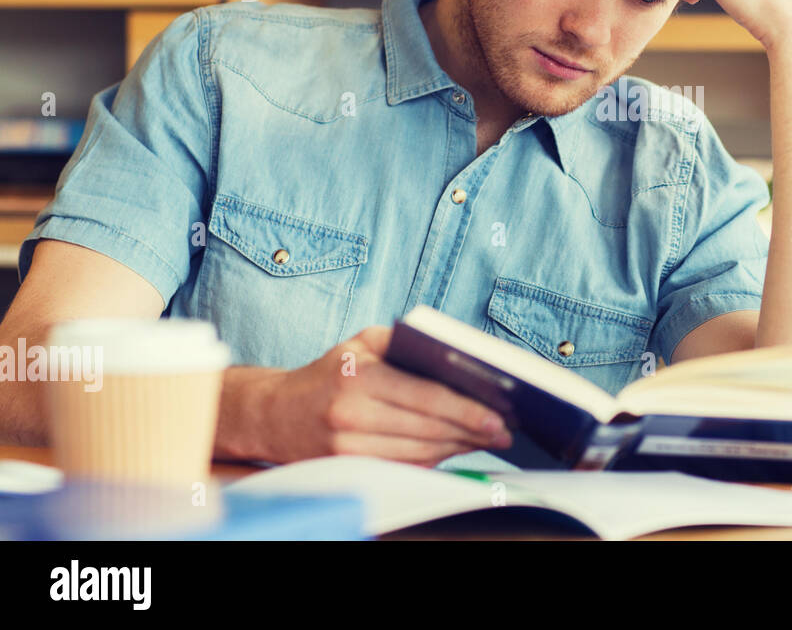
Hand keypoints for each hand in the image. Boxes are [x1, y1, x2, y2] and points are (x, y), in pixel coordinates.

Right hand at [261, 326, 511, 464]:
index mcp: (359, 377)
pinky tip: (454, 448)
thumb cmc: (327, 372)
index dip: (466, 410)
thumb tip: (453, 354)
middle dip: (471, 431)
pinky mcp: (349, 467)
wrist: (272, 414)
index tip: (497, 416)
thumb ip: (403, 340)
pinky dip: (433, 459)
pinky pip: (403, 465)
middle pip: (428, 429)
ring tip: (485, 439)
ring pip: (419, 452)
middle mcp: (352, 414)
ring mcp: (348, 447)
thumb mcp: (360, 343)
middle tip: (502, 431)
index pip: (426, 397)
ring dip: (457, 448)